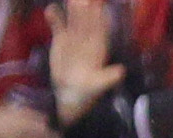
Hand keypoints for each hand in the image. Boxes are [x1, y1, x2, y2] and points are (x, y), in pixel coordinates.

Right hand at [44, 0, 122, 123]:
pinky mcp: (61, 40)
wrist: (70, 94)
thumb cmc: (87, 91)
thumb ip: (108, 78)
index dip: (101, 19)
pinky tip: (51, 10)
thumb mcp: (98, 86)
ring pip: (73, 20)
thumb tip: (121, 72)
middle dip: (87, 10)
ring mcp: (74, 38)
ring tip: (72, 0)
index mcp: (99, 49)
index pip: (100, 31)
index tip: (100, 7)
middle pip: (87, 21)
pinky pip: (58, 25)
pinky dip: (54, 17)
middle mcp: (88, 40)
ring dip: (73, 10)